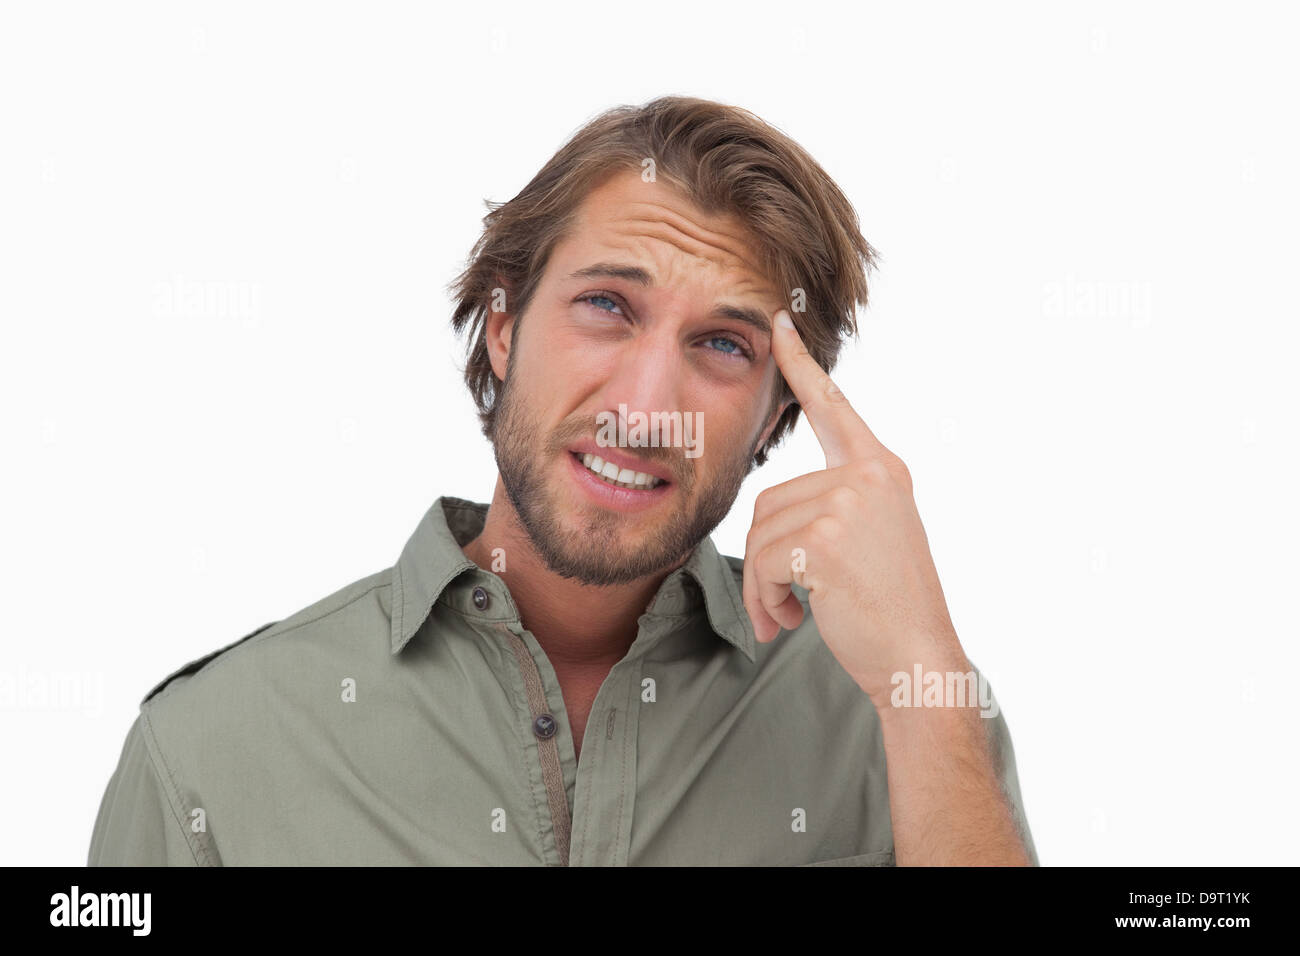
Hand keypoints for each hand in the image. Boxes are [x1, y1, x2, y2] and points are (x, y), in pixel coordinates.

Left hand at [742, 310, 966, 707]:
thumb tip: (772, 509)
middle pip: (768, 499)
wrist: (918, 658)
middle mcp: (867, 476)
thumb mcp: (870, 538)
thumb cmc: (889, 607)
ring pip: (759, 533)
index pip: (833, 407)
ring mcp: (847, 504)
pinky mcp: (824, 540)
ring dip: (763, 585)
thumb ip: (833, 506)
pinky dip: (764, 598)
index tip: (780, 324)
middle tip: (788, 602)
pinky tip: (791, 620)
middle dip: (766, 559)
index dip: (801, 366)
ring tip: (792, 613)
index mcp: (880, 469)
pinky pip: (761, 562)